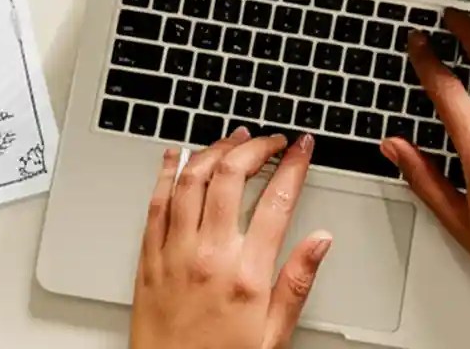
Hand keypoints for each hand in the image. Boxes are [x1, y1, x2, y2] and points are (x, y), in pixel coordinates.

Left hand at [131, 127, 331, 348]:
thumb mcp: (274, 332)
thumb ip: (297, 281)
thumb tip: (320, 241)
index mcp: (246, 275)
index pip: (277, 201)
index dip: (293, 165)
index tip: (302, 148)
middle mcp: (208, 256)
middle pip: (230, 177)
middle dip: (254, 147)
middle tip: (269, 141)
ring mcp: (174, 252)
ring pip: (190, 180)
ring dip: (213, 150)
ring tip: (233, 140)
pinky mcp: (149, 257)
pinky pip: (155, 202)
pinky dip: (167, 172)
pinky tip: (177, 156)